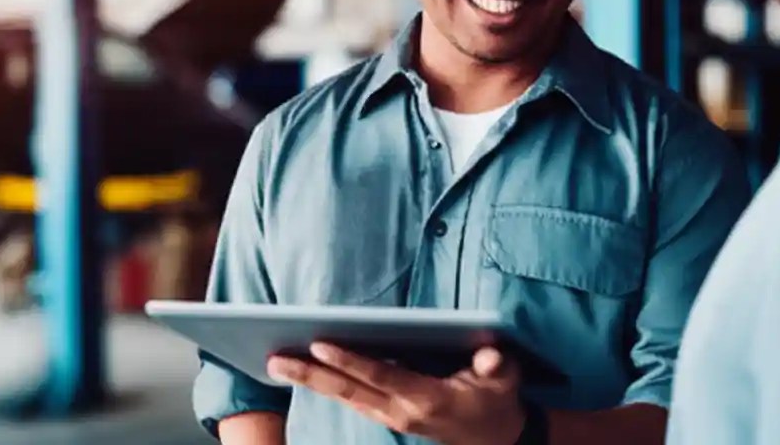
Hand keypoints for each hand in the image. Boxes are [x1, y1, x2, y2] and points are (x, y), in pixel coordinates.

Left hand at [267, 344, 526, 444]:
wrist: (498, 438)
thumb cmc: (497, 398)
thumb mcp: (505, 380)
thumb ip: (496, 366)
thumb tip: (490, 356)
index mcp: (426, 397)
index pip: (379, 375)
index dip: (349, 360)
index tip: (319, 344)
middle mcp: (401, 411)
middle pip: (348, 390)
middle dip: (309, 373)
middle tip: (274, 358)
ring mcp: (391, 417)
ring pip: (343, 396)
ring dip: (309, 380)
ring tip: (276, 362)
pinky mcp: (387, 417)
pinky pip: (350, 400)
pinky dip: (324, 385)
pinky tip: (302, 371)